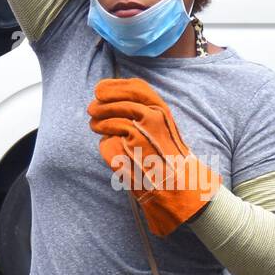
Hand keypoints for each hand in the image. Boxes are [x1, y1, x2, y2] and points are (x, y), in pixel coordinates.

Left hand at [87, 77, 221, 236]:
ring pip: (109, 120)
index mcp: (162, 110)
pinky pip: (107, 142)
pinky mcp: (129, 150)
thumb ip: (146, 113)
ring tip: (94, 125)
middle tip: (91, 108)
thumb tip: (116, 100)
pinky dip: (105, 144)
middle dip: (102, 104)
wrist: (182, 189)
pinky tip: (107, 146)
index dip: (114, 86)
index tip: (100, 89)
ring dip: (99, 122)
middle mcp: (152, 117)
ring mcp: (140, 132)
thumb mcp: (165, 130)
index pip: (136, 87)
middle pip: (117, 101)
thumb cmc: (172, 161)